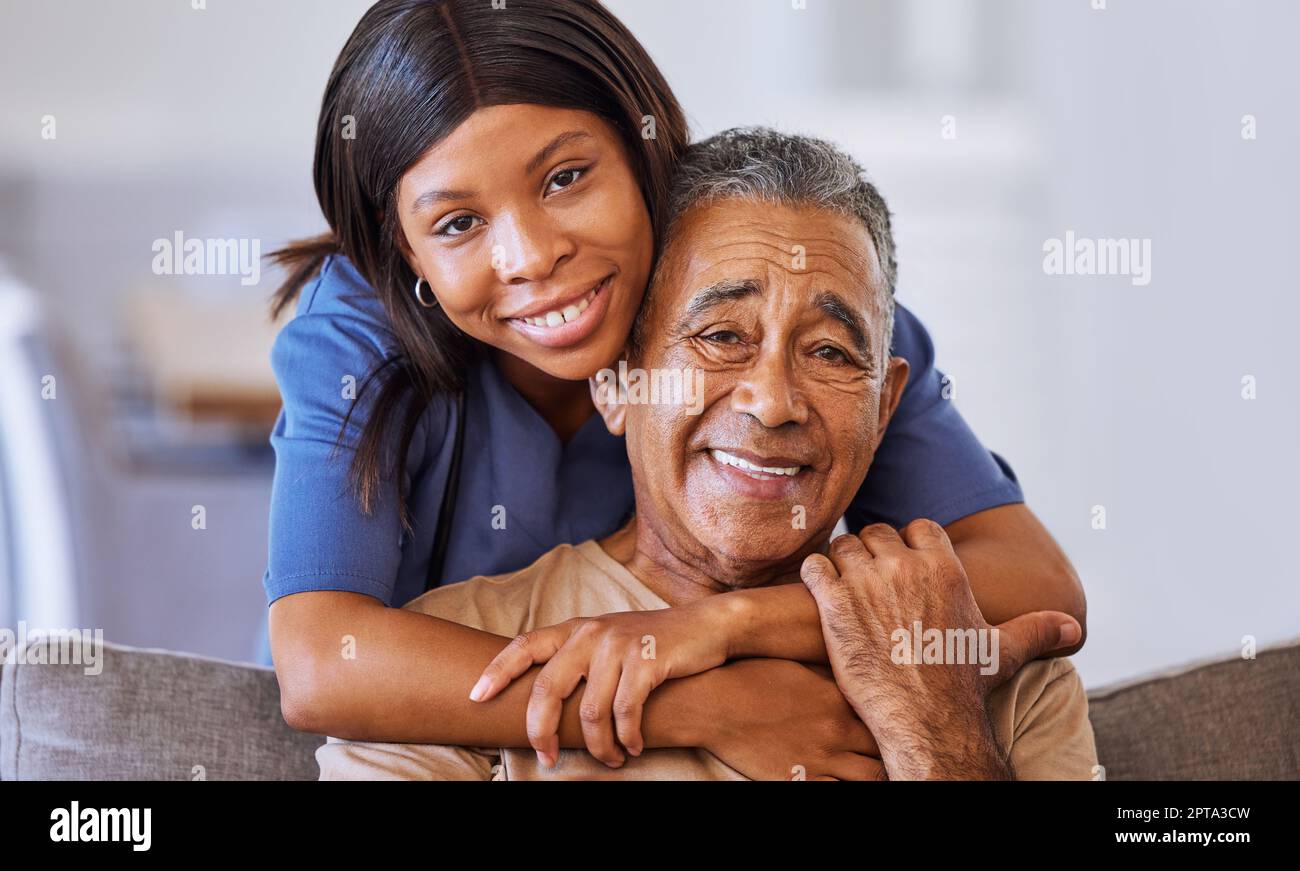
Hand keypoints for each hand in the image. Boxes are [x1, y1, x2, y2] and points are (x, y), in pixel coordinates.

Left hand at [469, 601, 737, 767]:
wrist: (702, 627)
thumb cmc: (649, 643)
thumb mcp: (607, 641)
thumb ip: (577, 659)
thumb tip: (544, 703)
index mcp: (575, 629)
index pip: (524, 645)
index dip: (497, 671)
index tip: (476, 697)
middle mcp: (590, 633)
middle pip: (547, 688)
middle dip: (542, 731)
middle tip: (548, 757)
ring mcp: (618, 646)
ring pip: (590, 711)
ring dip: (599, 746)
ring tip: (611, 759)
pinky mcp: (646, 660)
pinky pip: (625, 712)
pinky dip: (627, 738)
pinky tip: (634, 747)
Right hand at [699, 659, 883, 780]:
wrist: (715, 704)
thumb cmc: (753, 678)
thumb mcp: (800, 670)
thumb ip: (833, 681)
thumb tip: (858, 684)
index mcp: (839, 701)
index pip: (888, 720)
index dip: (896, 726)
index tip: (900, 726)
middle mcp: (836, 732)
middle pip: (884, 753)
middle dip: (890, 754)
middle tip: (893, 754)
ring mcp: (819, 761)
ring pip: (868, 778)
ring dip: (872, 775)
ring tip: (871, 771)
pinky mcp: (798, 782)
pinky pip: (836, 793)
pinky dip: (842, 787)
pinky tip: (842, 780)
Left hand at [800, 519, 1081, 779]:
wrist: (926, 719)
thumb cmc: (963, 686)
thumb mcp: (1004, 651)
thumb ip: (1037, 630)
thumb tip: (1075, 626)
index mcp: (945, 568)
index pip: (920, 527)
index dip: (908, 544)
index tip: (904, 565)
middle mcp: (906, 567)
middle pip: (877, 533)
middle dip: (873, 552)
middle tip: (869, 579)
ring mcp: (867, 582)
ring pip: (844, 545)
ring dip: (842, 562)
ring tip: (844, 587)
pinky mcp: (834, 603)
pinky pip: (814, 566)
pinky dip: (814, 575)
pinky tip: (821, 595)